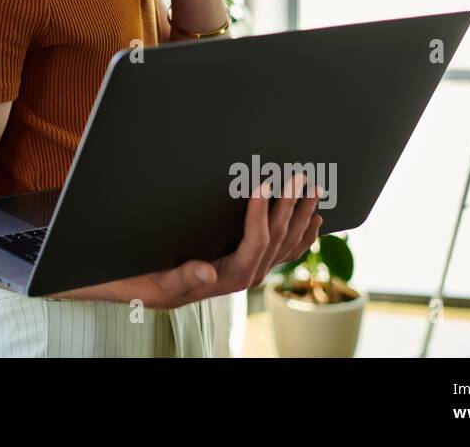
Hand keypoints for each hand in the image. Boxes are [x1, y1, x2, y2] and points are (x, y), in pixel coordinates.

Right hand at [54, 172, 322, 309]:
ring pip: (287, 242)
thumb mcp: (164, 280)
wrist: (155, 292)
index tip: (263, 183)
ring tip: (313, 190)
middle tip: (298, 177)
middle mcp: (248, 274)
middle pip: (278, 237)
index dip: (262, 212)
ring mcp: (254, 270)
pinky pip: (286, 251)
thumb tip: (207, 272)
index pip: (255, 240)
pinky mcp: (253, 265)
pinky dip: (303, 235)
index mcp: (230, 276)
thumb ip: (186, 276)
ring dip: (302, 215)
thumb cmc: (156, 281)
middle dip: (290, 205)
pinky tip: (314, 221)